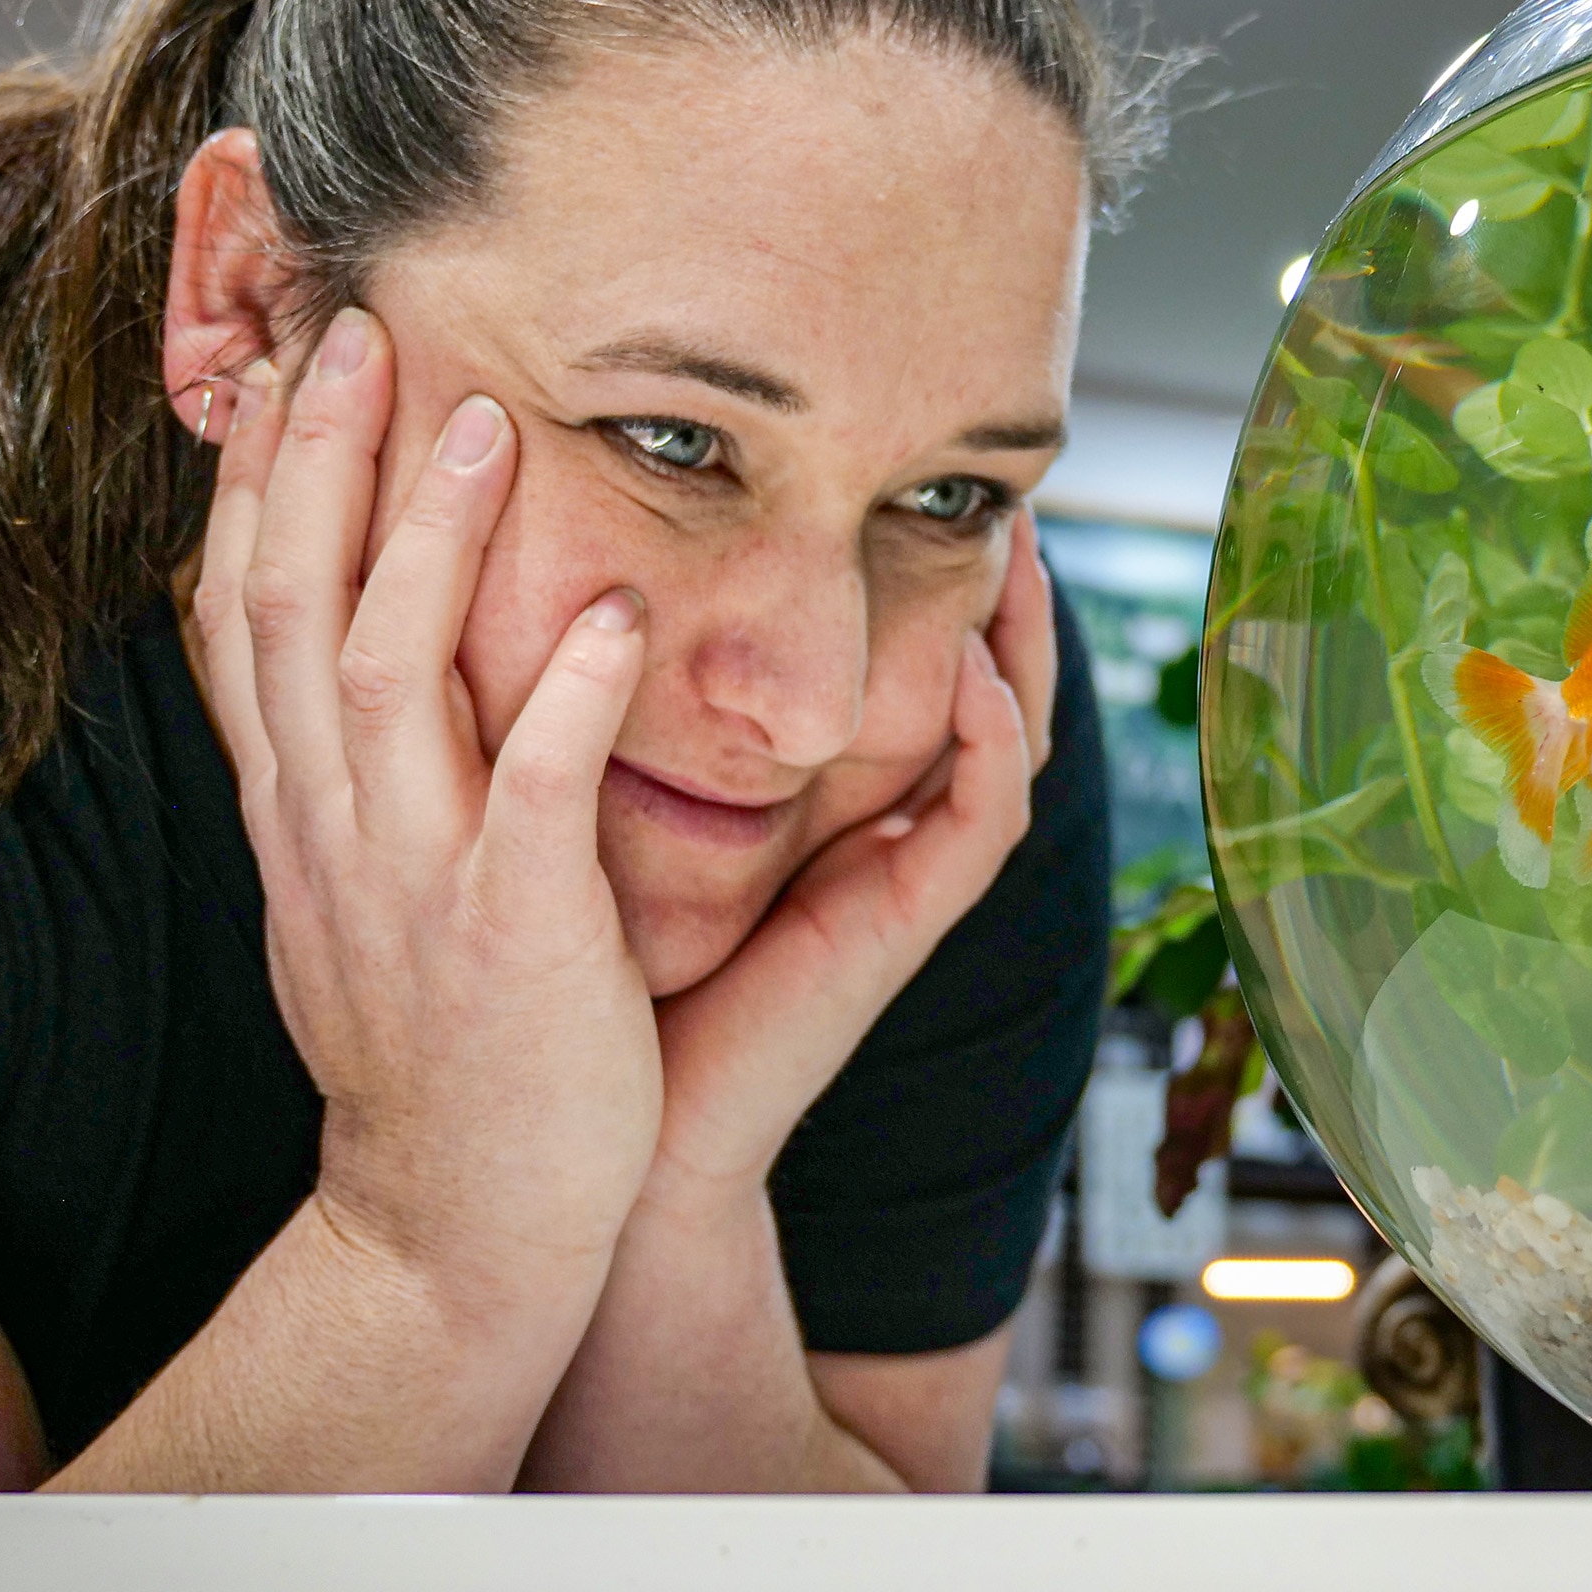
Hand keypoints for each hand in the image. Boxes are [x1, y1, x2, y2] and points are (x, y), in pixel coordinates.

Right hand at [191, 308, 663, 1303]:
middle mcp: (334, 828)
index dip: (256, 482)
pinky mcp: (512, 935)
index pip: (244, 613)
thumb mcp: (354, 891)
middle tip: (361, 326)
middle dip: (319, 462)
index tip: (282, 361)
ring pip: (390, 676)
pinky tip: (607, 613)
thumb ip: (348, 772)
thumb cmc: (434, 1047)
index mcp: (301, 812)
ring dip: (432, 544)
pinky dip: (562, 700)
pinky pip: (532, 797)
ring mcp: (416, 879)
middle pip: (294, 607)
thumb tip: (344, 650)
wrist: (454, 1227)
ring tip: (489, 423)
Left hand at [636, 512, 1058, 1199]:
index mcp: (816, 789)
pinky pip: (981, 824)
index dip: (918, 559)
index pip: (898, 649)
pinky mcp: (897, 930)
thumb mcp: (598, 803)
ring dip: (1023, 636)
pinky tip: (971, 666)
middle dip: (1000, 576)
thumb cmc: (586, 966)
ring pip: (1006, 734)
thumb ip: (612, 709)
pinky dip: (990, 742)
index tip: (902, 455)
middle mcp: (874, 821)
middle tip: (1001, 473)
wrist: (598, 1136)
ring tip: (1020, 541)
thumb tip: (568, 573)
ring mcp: (896, 875)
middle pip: (979, 672)